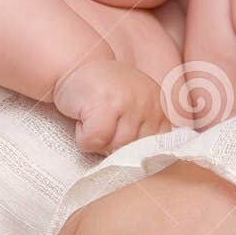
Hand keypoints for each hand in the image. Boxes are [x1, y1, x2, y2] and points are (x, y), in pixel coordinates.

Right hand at [53, 58, 170, 154]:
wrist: (76, 65)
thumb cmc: (102, 94)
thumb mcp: (133, 108)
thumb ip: (143, 131)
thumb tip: (143, 168)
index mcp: (158, 105)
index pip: (158, 147)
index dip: (135, 152)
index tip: (119, 139)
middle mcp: (148, 101)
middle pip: (135, 150)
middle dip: (113, 146)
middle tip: (102, 126)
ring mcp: (128, 101)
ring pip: (115, 147)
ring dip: (97, 142)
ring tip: (93, 120)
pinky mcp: (105, 103)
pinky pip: (95, 140)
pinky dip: (83, 138)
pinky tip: (83, 119)